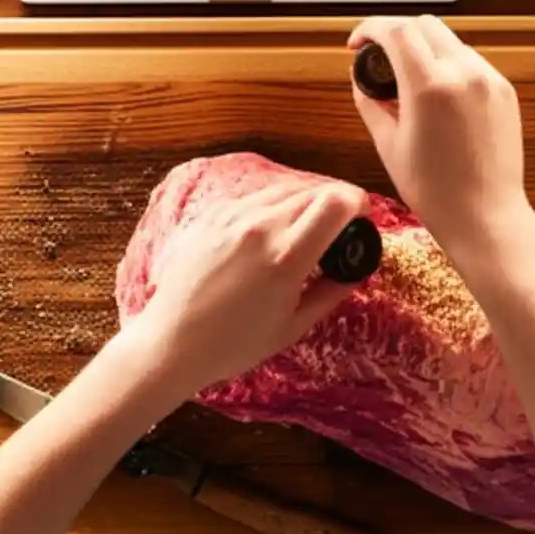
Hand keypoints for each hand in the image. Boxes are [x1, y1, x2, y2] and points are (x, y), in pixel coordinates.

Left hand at [122, 182, 368, 391]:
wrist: (171, 341)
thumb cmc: (234, 344)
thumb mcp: (293, 327)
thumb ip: (330, 292)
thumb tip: (356, 271)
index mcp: (285, 257)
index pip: (336, 202)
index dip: (358, 202)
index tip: (362, 216)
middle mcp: (260, 226)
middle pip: (314, 190)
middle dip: (335, 201)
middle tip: (340, 225)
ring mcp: (232, 217)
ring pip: (284, 188)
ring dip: (305, 200)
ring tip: (308, 226)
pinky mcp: (212, 214)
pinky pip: (256, 196)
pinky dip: (275, 204)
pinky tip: (273, 228)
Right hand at [348, 16, 530, 250]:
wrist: (485, 216)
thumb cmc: (436, 191)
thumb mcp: (388, 146)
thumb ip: (370, 103)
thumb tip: (360, 80)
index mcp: (430, 87)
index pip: (396, 30)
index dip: (370, 29)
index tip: (358, 42)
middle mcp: (464, 74)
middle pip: (424, 25)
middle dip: (395, 33)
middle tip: (378, 56)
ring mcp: (489, 80)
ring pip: (449, 41)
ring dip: (423, 48)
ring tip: (407, 79)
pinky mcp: (504, 91)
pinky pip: (470, 62)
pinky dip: (447, 65)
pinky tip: (436, 93)